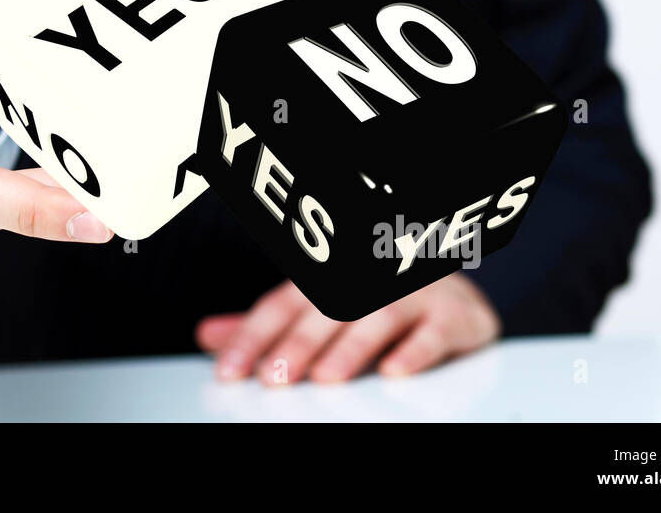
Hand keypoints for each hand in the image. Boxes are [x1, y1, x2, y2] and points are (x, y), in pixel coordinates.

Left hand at [196, 274, 499, 384]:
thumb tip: (207, 336)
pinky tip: (394, 373)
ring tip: (326, 379)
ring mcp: (408, 294)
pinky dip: (414, 351)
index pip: (281, 305)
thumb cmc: (374, 302)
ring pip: (375, 317)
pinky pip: (433, 331)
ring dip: (350, 348)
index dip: (251, 337)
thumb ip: (268, 326)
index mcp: (326, 280)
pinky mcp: (450, 315)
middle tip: (272, 379)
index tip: (228, 372)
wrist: (454, 294)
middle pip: (325, 311)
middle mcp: (364, 280)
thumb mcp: (318, 308)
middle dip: (296, 345)